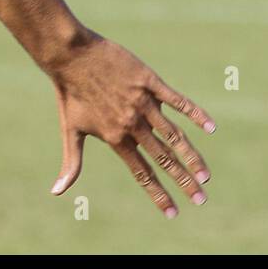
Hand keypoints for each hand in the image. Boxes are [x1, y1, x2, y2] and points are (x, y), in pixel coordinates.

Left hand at [48, 32, 214, 217]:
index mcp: (114, 137)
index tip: (173, 212)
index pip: (142, 172)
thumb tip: (56, 192)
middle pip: (164, 158)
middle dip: (184, 181)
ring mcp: (142, 102)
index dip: (158, 194)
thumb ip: (73, 163)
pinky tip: (211, 127)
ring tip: (206, 176)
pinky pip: (177, 100)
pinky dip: (195, 113)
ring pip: (174, 134)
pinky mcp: (149, 82)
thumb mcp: (70, 130)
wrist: (69, 55)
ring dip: (192, 156)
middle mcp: (131, 123)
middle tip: (201, 200)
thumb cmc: (69, 94)